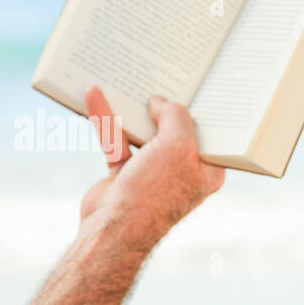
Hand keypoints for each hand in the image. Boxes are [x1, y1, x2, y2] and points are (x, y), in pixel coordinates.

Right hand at [78, 86, 224, 249]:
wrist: (113, 230)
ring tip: (127, 79)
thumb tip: (160, 103)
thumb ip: (175, 116)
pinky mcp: (123, 175)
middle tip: (162, 74)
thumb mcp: (177, 144)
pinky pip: (116, 140)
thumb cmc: (154, 192)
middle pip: (174, 129)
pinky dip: (106, 119)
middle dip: (166, 104)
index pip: (209, 133)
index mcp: (206, 170)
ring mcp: (151, 173)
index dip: (203, 109)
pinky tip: (94, 96)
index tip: (197, 82)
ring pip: (143, 132)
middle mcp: (180, 171)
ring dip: (132, 109)